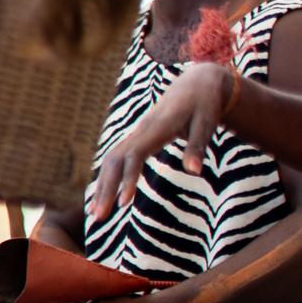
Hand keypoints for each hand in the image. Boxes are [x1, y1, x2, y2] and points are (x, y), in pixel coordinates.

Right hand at [89, 62, 232, 219]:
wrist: (197, 83)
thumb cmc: (205, 104)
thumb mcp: (207, 123)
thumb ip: (198, 147)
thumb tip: (194, 173)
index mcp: (157, 128)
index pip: (135, 156)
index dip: (128, 179)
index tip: (124, 204)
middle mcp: (140, 131)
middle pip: (114, 162)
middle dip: (104, 189)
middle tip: (99, 218)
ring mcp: (135, 134)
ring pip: (110, 161)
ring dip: (101, 186)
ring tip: (95, 213)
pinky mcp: (136, 139)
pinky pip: (116, 160)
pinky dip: (107, 178)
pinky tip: (103, 196)